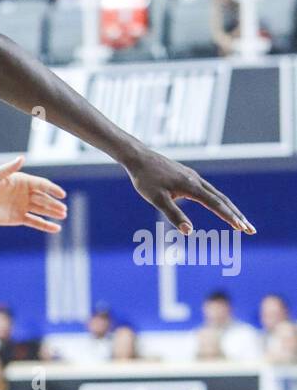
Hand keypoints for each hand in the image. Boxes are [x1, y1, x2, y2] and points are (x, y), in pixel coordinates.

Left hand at [0, 156, 67, 233]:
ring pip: (42, 210)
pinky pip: (35, 222)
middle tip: (63, 209)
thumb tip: (21, 158)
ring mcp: (22, 206)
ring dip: (53, 213)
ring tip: (63, 216)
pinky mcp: (18, 218)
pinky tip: (56, 228)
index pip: (41, 185)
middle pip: (44, 198)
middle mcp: (25, 193)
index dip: (52, 189)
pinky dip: (45, 225)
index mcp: (23, 181)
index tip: (62, 194)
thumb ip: (9, 168)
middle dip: (54, 204)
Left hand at [127, 150, 254, 234]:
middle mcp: (197, 181)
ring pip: (218, 195)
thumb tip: (189, 231)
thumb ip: (174, 215)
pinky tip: (219, 207)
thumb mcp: (158, 200)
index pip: (216, 205)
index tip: (242, 228)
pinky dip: (219, 201)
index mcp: (192, 187)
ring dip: (230, 209)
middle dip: (237, 216)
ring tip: (240, 221)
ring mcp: (194, 178)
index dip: (230, 218)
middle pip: (223, 200)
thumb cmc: (146, 180)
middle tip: (251, 229)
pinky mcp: (188, 176)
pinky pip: (209, 191)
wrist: (139, 158)